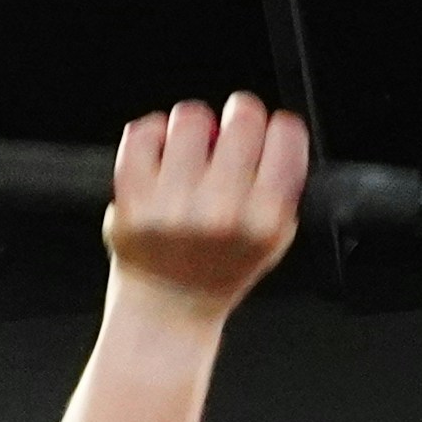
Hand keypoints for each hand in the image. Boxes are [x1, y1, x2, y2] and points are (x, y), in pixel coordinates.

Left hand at [108, 94, 309, 313]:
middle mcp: (223, 211)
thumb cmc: (219, 270)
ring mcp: (175, 203)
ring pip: (190, 117)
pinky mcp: (134, 196)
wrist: (168, 305)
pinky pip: (143, 132)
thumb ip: (281, 186)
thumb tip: (272, 130)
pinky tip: (160, 156)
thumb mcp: (275, 239)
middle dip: (237, 118)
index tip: (267, 132)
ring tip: (189, 154)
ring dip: (191, 129)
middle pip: (242, 116)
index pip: (286, 135)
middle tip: (226, 139)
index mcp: (265, 220)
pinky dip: (151, 135)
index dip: (277, 127)